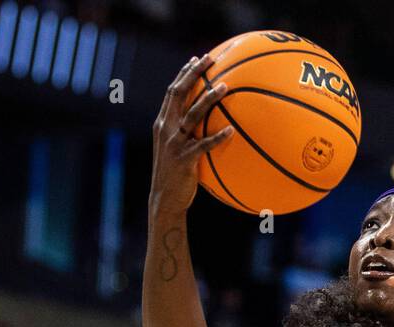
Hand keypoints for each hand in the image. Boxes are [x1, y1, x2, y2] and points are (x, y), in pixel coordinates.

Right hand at [149, 53, 233, 217]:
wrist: (164, 200)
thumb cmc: (175, 174)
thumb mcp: (174, 149)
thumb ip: (185, 132)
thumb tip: (206, 121)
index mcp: (162, 124)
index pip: (172, 92)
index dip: (184, 74)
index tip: (197, 59)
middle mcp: (165, 130)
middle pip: (178, 94)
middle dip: (194, 75)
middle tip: (210, 60)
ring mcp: (174, 144)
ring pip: (192, 115)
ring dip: (208, 99)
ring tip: (224, 86)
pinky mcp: (184, 160)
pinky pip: (203, 145)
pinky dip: (217, 137)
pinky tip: (231, 131)